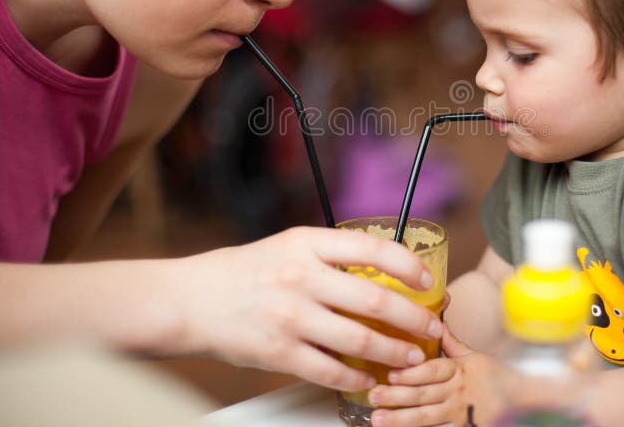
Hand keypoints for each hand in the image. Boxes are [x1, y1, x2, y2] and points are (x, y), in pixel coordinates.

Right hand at [172, 226, 442, 390]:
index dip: (409, 265)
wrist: (192, 299)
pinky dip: (355, 377)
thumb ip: (329, 256)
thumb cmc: (245, 271)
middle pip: (375, 299)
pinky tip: (367, 378)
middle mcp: (301, 277)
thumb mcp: (288, 246)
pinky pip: (330, 370)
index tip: (427, 281)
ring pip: (359, 339)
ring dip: (394, 352)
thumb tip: (380, 270)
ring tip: (410, 357)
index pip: (372, 249)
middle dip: (413, 318)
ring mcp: (290, 316)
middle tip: (431, 328)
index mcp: (307, 244)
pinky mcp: (278, 352)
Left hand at [368, 325, 516, 426]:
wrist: (524, 401)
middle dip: (397, 396)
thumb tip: (436, 321)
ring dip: (401, 419)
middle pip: (425, 394)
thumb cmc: (497, 377)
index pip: (434, 370)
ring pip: (427, 417)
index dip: (412, 373)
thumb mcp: (475, 356)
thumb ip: (452, 343)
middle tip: (374, 395)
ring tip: (378, 419)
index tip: (392, 373)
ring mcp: (460, 413)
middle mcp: (458, 392)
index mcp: (460, 370)